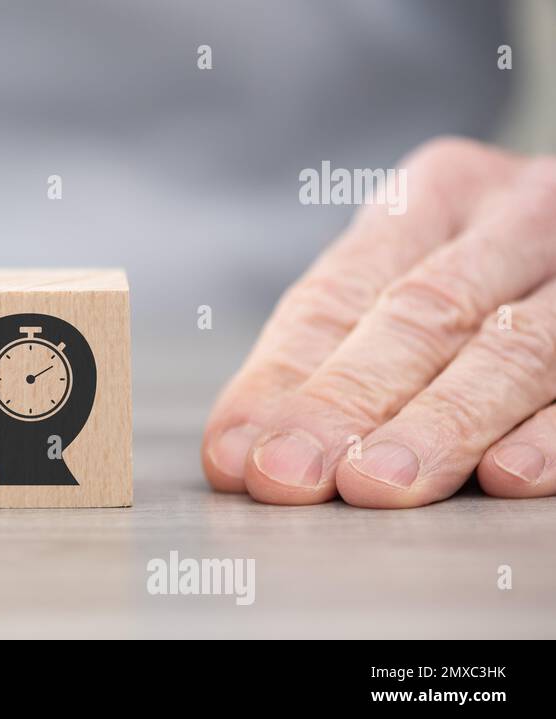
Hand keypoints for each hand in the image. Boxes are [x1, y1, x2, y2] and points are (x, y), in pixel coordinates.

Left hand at [202, 137, 555, 507]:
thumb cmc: (483, 271)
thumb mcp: (408, 272)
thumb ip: (332, 348)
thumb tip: (236, 450)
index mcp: (436, 194)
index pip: (343, 290)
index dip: (285, 377)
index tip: (237, 454)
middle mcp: (518, 216)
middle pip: (422, 315)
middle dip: (348, 404)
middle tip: (293, 474)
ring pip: (513, 350)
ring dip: (440, 425)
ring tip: (377, 484)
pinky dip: (554, 435)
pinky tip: (507, 476)